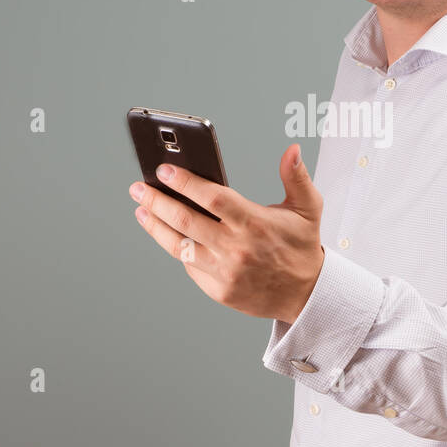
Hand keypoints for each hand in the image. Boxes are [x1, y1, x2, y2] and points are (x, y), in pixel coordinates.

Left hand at [130, 144, 324, 321]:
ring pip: (178, 246)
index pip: (212, 197)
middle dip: (156, 201)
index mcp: (255, 223)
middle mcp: (236, 248)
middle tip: (139, 187)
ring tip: (142, 209)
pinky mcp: (218, 290)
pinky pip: (189, 266)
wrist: (306, 295)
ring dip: (155, 226)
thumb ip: (297, 177)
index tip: (164, 170)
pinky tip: (167, 234)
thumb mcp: (307, 208)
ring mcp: (224, 271)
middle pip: (185, 220)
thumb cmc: (302, 248)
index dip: (185, 182)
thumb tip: (291, 151)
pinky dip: (177, 248)